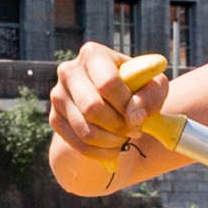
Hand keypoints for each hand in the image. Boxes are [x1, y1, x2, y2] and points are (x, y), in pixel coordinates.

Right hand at [47, 42, 177, 175]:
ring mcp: (58, 95)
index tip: (140, 117)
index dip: (127, 105)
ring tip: (126, 139)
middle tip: (135, 131)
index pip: (108, 83)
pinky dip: (100, 153)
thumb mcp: (152, 86)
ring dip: (112, 142)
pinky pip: (77, 144)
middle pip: (92, 108)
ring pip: (85, 130)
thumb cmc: (137, 89)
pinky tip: (114, 149)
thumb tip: (134, 117)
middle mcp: (69, 71)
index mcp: (93, 54)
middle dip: (118, 125)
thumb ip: (151, 95)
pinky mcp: (54, 118)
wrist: (113, 102)